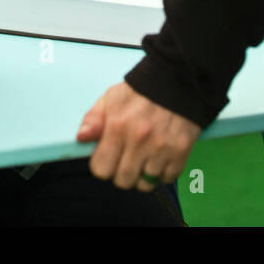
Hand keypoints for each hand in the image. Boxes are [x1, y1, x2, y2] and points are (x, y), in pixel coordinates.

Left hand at [77, 82, 201, 189]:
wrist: (178, 79)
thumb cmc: (141, 90)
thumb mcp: (111, 97)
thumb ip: (93, 118)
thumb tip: (81, 138)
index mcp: (118, 127)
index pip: (101, 170)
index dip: (103, 165)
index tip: (108, 157)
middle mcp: (139, 141)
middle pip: (123, 181)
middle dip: (121, 173)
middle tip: (126, 159)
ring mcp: (162, 148)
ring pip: (145, 184)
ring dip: (143, 175)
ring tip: (144, 159)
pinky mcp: (181, 151)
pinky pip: (167, 178)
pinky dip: (163, 173)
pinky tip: (160, 158)